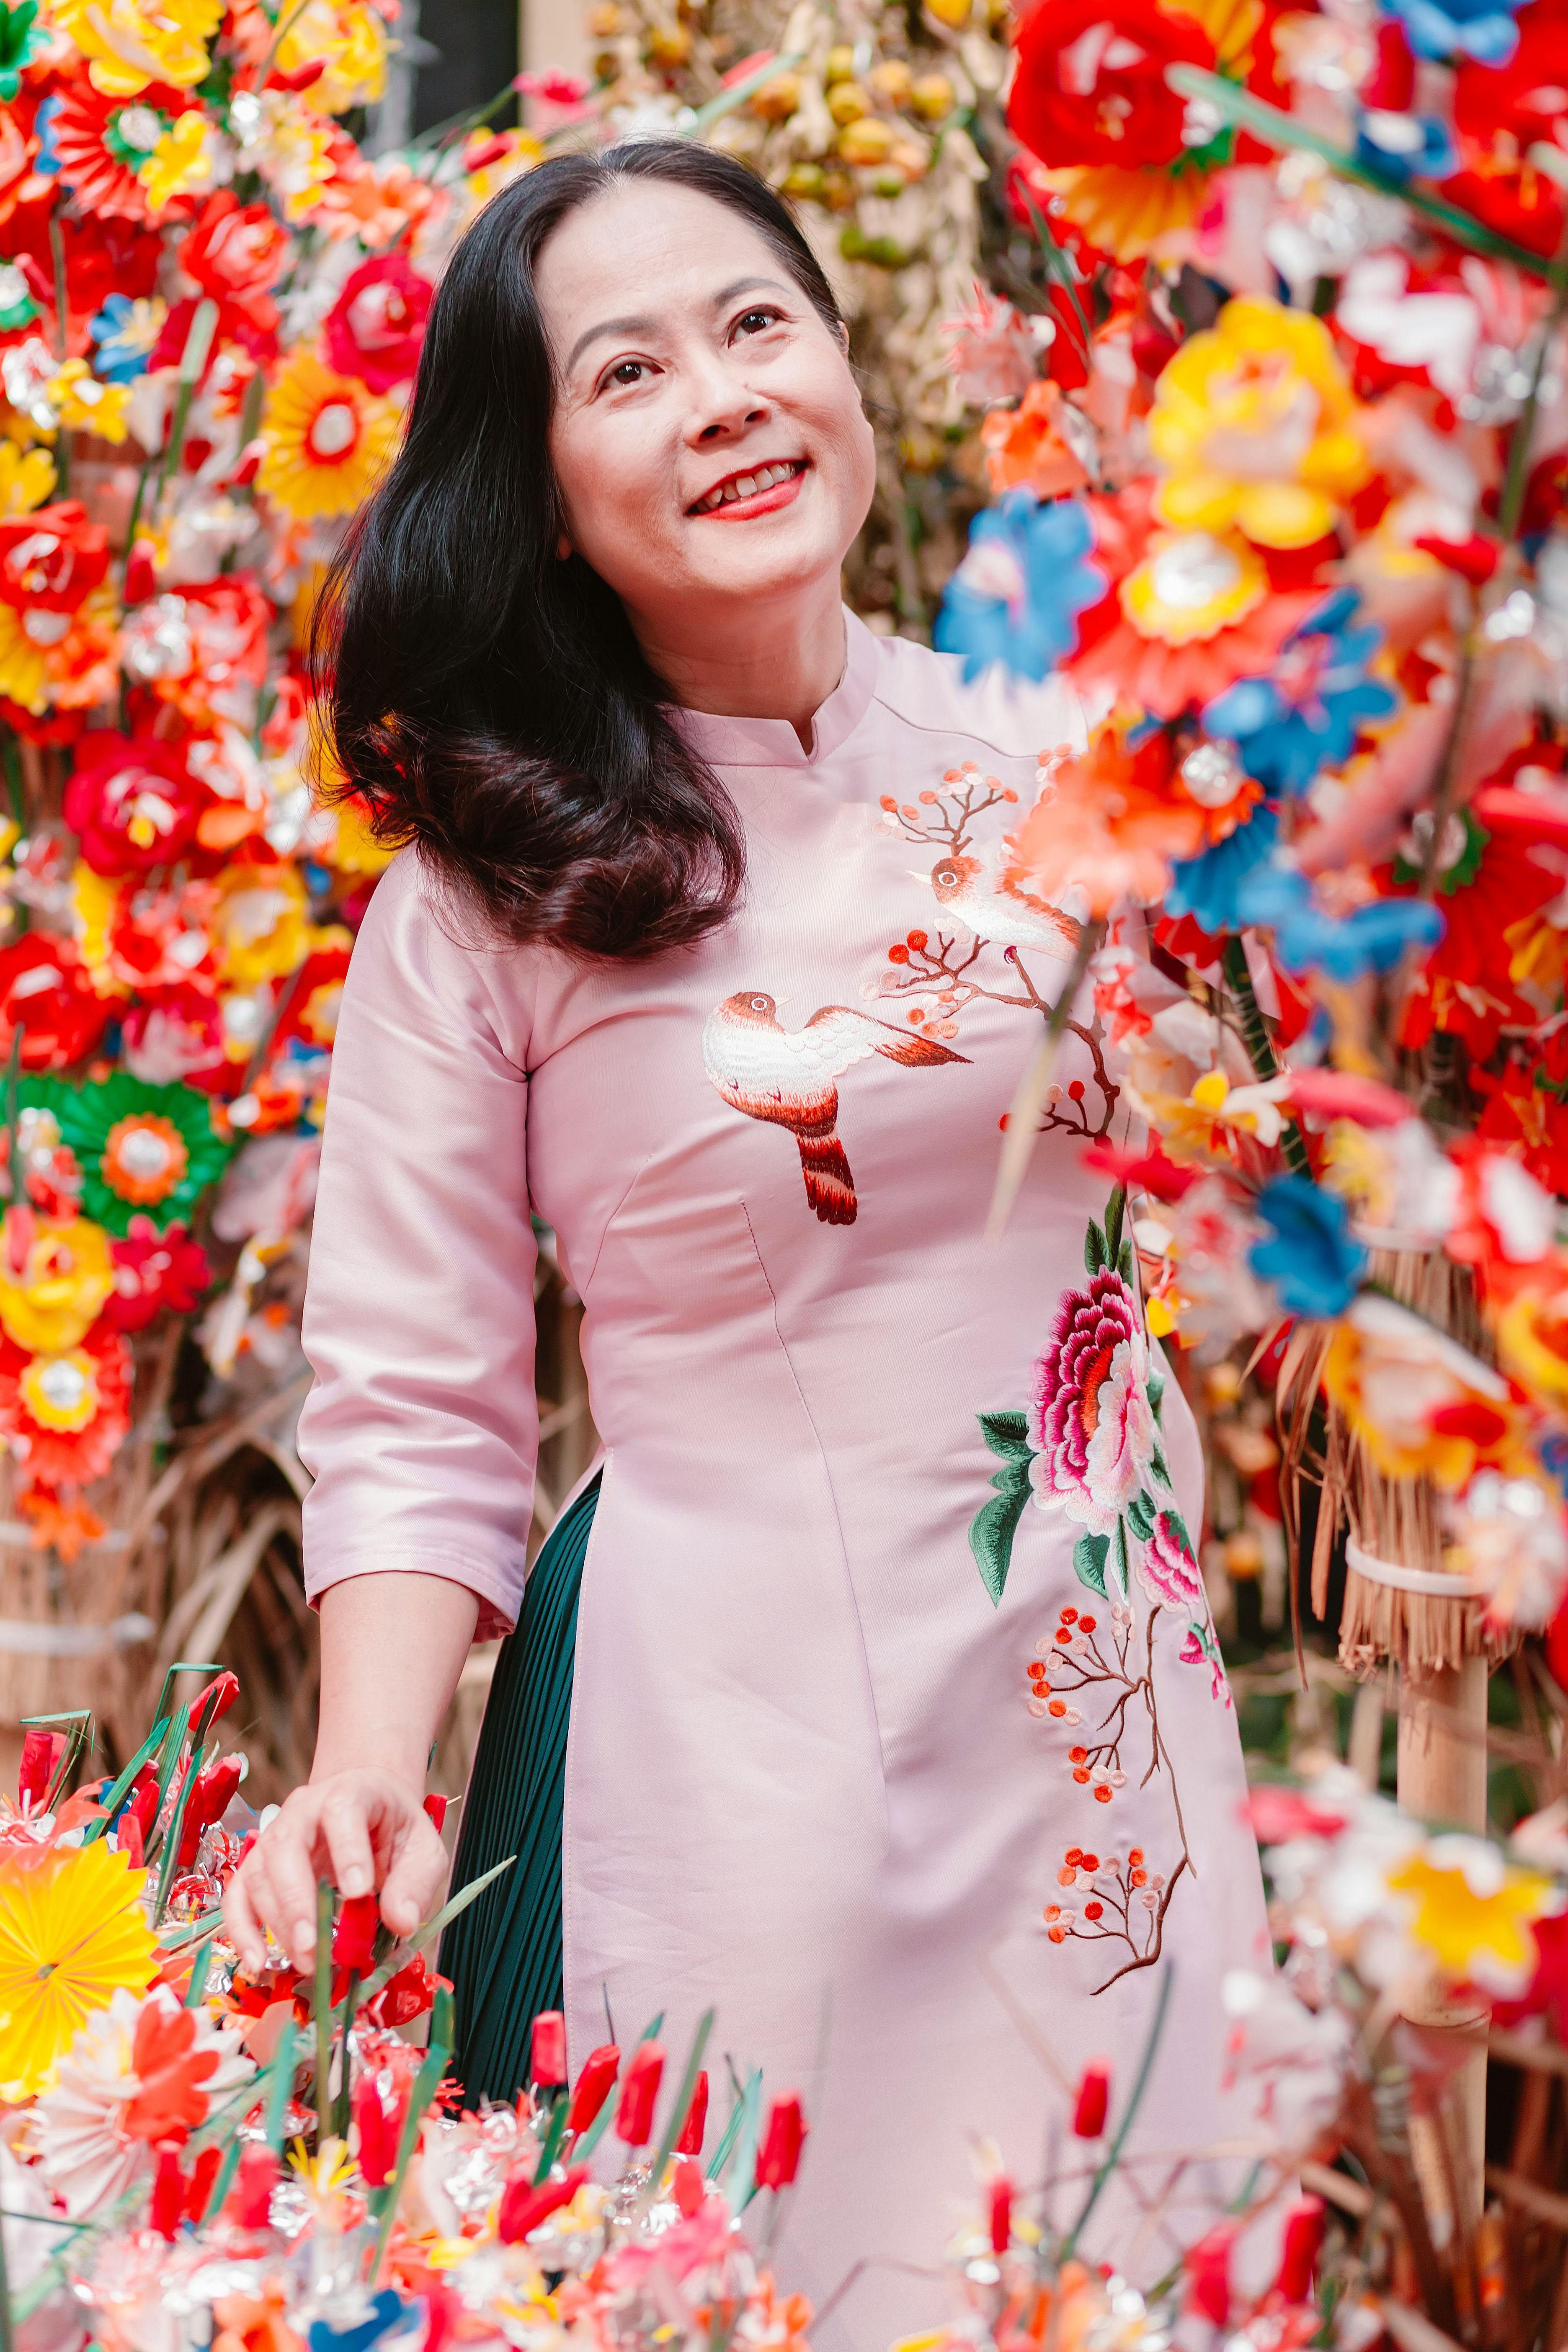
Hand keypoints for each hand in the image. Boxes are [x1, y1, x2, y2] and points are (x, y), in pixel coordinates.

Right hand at [222, 1768, 449, 1977]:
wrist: (366, 1807)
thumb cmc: (393, 1828)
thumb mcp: (423, 1847)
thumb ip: (416, 1882)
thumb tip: (402, 1923)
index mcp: (350, 1794)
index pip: (343, 1810)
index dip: (348, 1850)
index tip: (359, 1893)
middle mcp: (303, 1810)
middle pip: (287, 1844)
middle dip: (297, 1900)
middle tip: (315, 1947)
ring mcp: (275, 1837)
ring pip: (259, 1874)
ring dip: (277, 1924)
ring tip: (304, 1963)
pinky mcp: (258, 1867)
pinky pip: (238, 1896)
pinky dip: (242, 1931)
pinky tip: (259, 1963)